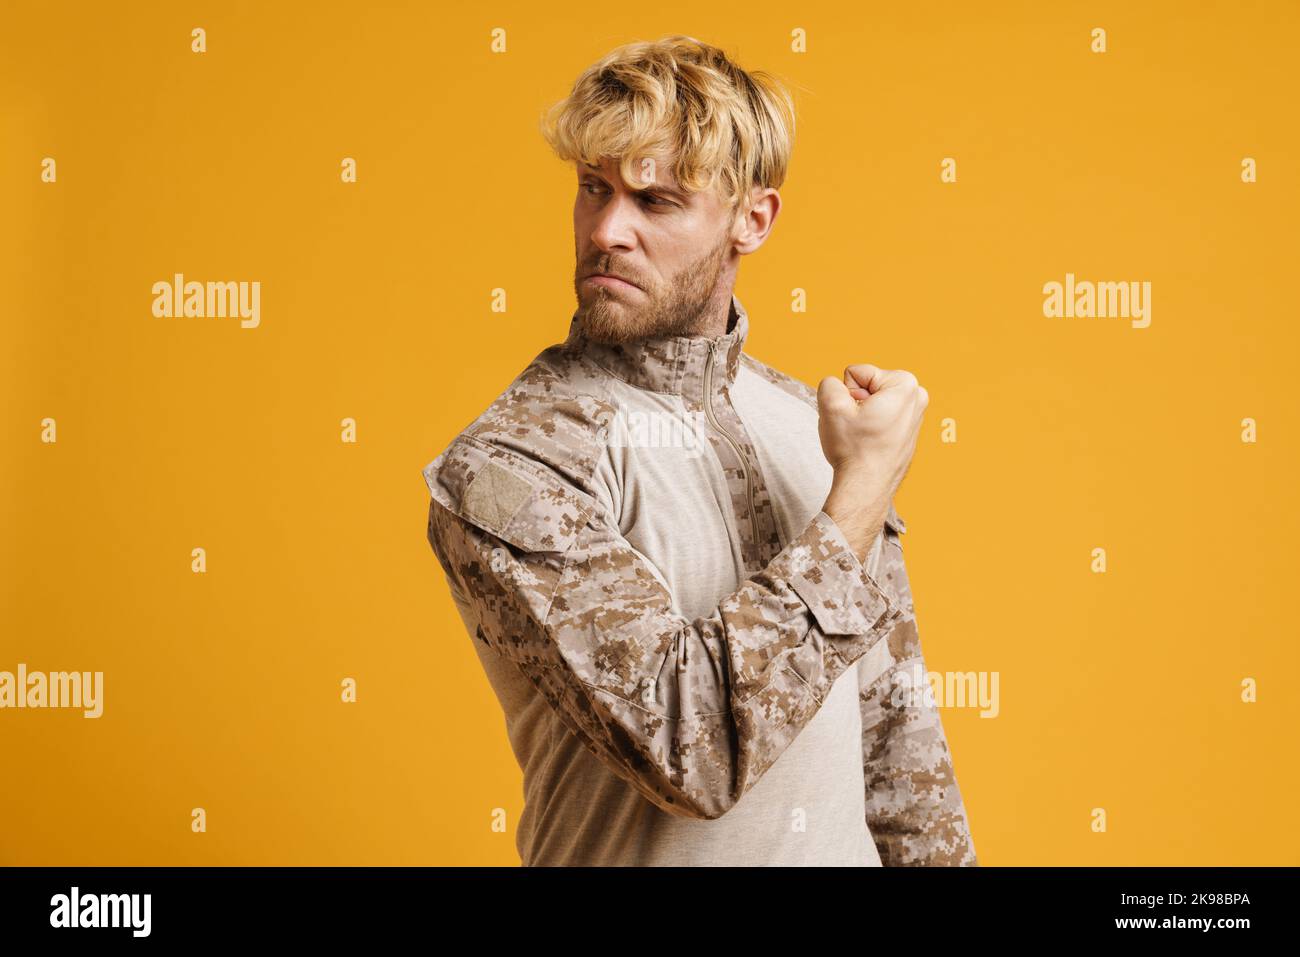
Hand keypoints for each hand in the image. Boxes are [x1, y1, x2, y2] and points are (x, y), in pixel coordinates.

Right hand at [816, 364, 928, 559]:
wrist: (866, 487)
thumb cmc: (854, 450)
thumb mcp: (830, 407)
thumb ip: (829, 383)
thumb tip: (836, 387)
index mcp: (905, 383)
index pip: (856, 373)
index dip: (846, 394)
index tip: (854, 417)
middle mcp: (917, 397)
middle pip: (868, 386)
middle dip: (857, 403)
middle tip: (858, 428)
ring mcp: (916, 415)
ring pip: (873, 402)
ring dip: (863, 416)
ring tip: (864, 437)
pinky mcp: (910, 431)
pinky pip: (881, 417)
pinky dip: (872, 427)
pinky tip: (870, 444)